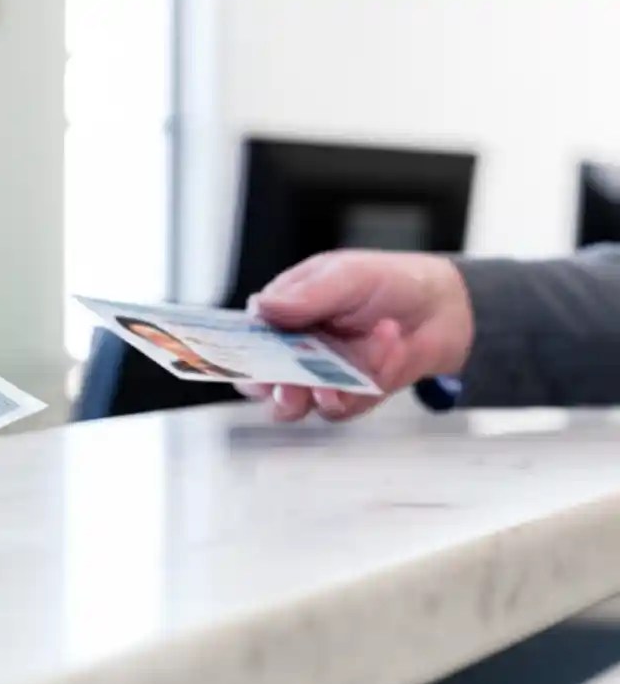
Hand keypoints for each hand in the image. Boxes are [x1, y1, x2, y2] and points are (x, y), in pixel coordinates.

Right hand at [238, 251, 474, 421]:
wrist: (446, 309)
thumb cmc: (390, 282)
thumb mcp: (347, 274)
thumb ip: (306, 294)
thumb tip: (262, 307)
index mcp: (282, 314)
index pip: (244, 339)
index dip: (236, 353)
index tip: (245, 361)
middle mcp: (294, 350)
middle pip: (258, 382)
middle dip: (269, 388)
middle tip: (287, 386)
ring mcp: (319, 377)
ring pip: (291, 407)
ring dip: (309, 399)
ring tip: (330, 387)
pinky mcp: (348, 398)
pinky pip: (340, 409)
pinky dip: (365, 385)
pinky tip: (388, 351)